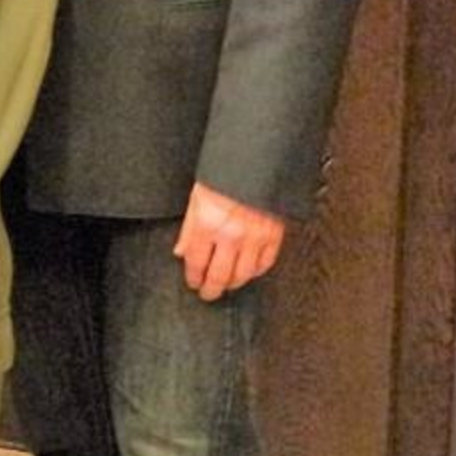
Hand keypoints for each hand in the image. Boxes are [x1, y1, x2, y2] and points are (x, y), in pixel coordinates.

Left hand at [173, 181, 285, 300]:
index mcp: (208, 223)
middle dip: (211, 289)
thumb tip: (180, 250)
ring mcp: (255, 238)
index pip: (196, 261)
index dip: (193, 276)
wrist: (257, 161)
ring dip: (233, 284)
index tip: (193, 282)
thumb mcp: (197, 196)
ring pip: (243, 274)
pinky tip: (250, 273)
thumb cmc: (224, 173)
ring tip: (226, 286)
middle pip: (219, 274)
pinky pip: (266, 263)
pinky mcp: (274, 236)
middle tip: (207, 294)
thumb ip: (188, 228)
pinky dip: (256, 272)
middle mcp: (231, 234)